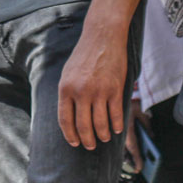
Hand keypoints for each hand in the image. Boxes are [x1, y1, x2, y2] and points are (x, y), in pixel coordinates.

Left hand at [57, 19, 128, 149]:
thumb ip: (67, 95)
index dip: (70, 135)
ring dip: (103, 135)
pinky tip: (116, 129)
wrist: (102, 36)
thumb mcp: (68, 73)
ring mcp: (99, 91)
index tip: (74, 143)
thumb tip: (69, 118)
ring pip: (100, 124)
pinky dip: (117, 125)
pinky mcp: (115, 88)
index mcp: (65, 88)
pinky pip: (115, 114)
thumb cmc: (84, 55)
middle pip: (83, 126)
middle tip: (90, 146)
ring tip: (104, 138)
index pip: (65, 120)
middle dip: (87, 140)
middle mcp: (81, 92)